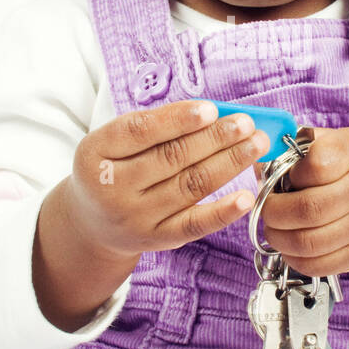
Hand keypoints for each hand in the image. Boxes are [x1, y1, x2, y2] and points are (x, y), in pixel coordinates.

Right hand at [66, 99, 269, 259]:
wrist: (92, 223)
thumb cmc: (112, 168)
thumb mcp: (113, 142)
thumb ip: (155, 126)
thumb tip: (213, 115)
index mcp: (95, 152)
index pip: (140, 131)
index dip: (178, 119)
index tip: (211, 110)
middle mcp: (112, 187)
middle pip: (171, 158)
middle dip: (215, 138)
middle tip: (245, 124)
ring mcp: (136, 216)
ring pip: (190, 186)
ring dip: (229, 163)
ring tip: (255, 145)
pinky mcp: (157, 238)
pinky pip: (195, 224)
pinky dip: (223, 211)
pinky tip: (246, 196)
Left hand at [255, 128, 348, 285]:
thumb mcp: (334, 140)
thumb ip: (297, 146)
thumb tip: (258, 162)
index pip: (317, 166)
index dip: (291, 173)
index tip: (286, 175)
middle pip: (310, 209)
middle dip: (275, 211)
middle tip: (267, 207)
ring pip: (310, 242)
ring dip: (279, 237)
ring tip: (273, 227)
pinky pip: (319, 265)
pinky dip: (295, 258)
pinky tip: (290, 245)